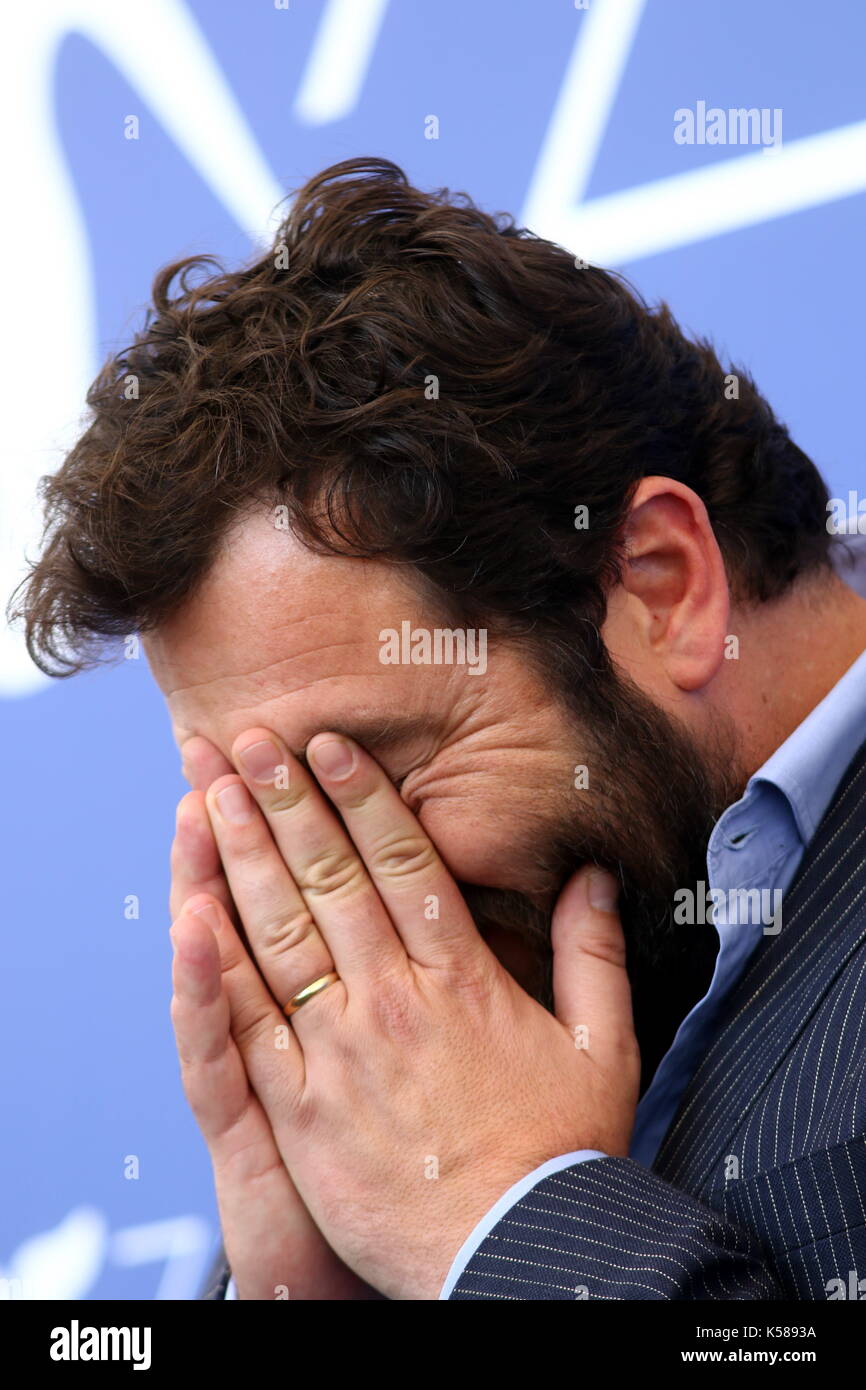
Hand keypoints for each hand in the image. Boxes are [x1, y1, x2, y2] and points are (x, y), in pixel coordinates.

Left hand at [170, 726, 640, 1299]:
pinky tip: (191, 909)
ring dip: (241, 855)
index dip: (361, 797)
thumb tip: (589, 875)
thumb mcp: (605, 1045)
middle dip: (283, 802)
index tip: (327, 746)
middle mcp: (394, 999)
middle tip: (247, 741)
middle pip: (329, 879)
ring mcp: (342, 1051)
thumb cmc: (562, 1153)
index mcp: (463, 978)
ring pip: (281, 932)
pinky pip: (249, 1024)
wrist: (516, 1254)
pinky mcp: (302, 1107)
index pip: (403, 863)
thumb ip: (593, 953)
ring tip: (211, 792)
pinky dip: (215, 964)